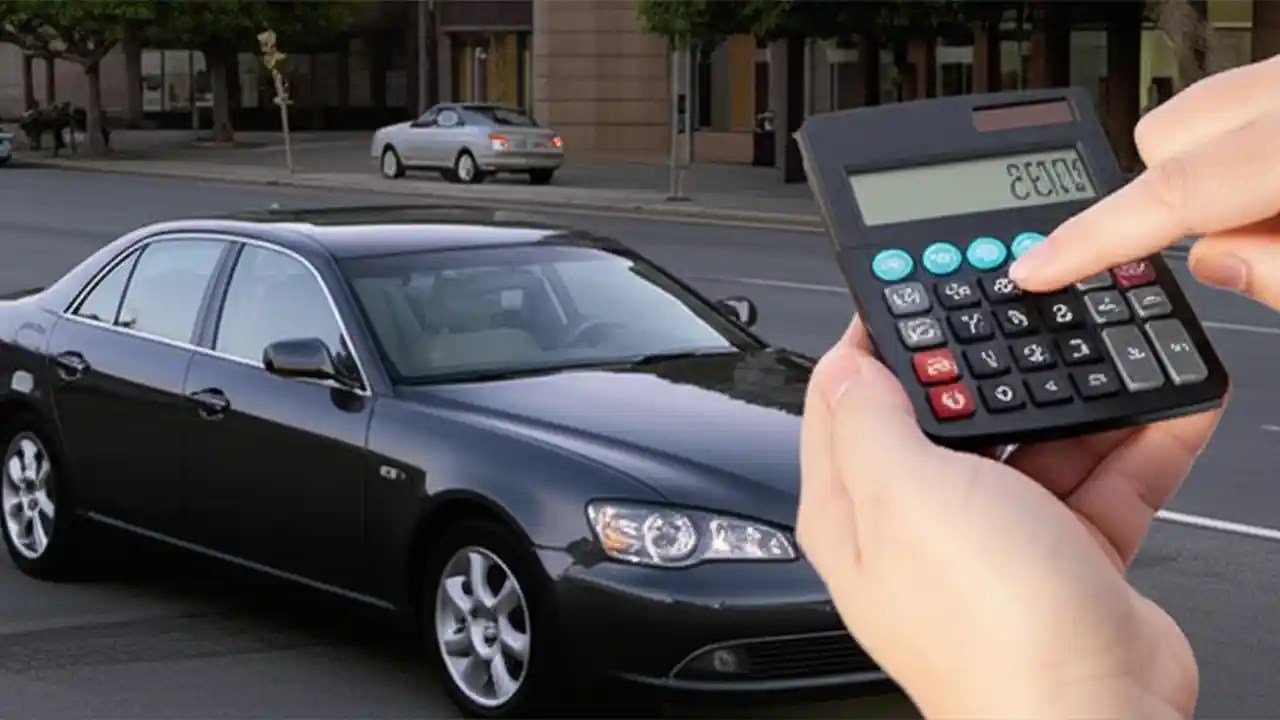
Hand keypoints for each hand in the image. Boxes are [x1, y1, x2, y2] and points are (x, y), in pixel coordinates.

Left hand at [798, 319, 1219, 718]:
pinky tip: (1168, 404)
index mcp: (857, 507)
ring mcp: (998, 537)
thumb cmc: (987, 624)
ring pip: (1035, 441)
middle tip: (1026, 311)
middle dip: (989, 360)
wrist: (1093, 714)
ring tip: (1112, 347)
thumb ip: (870, 420)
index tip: (916, 290)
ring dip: (1076, 395)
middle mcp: (922, 521)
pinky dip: (1137, 440)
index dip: (879, 339)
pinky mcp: (1067, 554)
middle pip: (949, 413)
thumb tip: (847, 363)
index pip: (847, 400)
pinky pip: (1101, 479)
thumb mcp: (904, 493)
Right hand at [1008, 55, 1279, 304]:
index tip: (1036, 268)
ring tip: (1273, 213)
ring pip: (1195, 114)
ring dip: (1211, 176)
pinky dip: (1242, 155)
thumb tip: (1217, 262)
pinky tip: (1279, 186)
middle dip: (1173, 199)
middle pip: (1162, 137)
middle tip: (1246, 241)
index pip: (1173, 189)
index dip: (1092, 238)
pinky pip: (1236, 105)